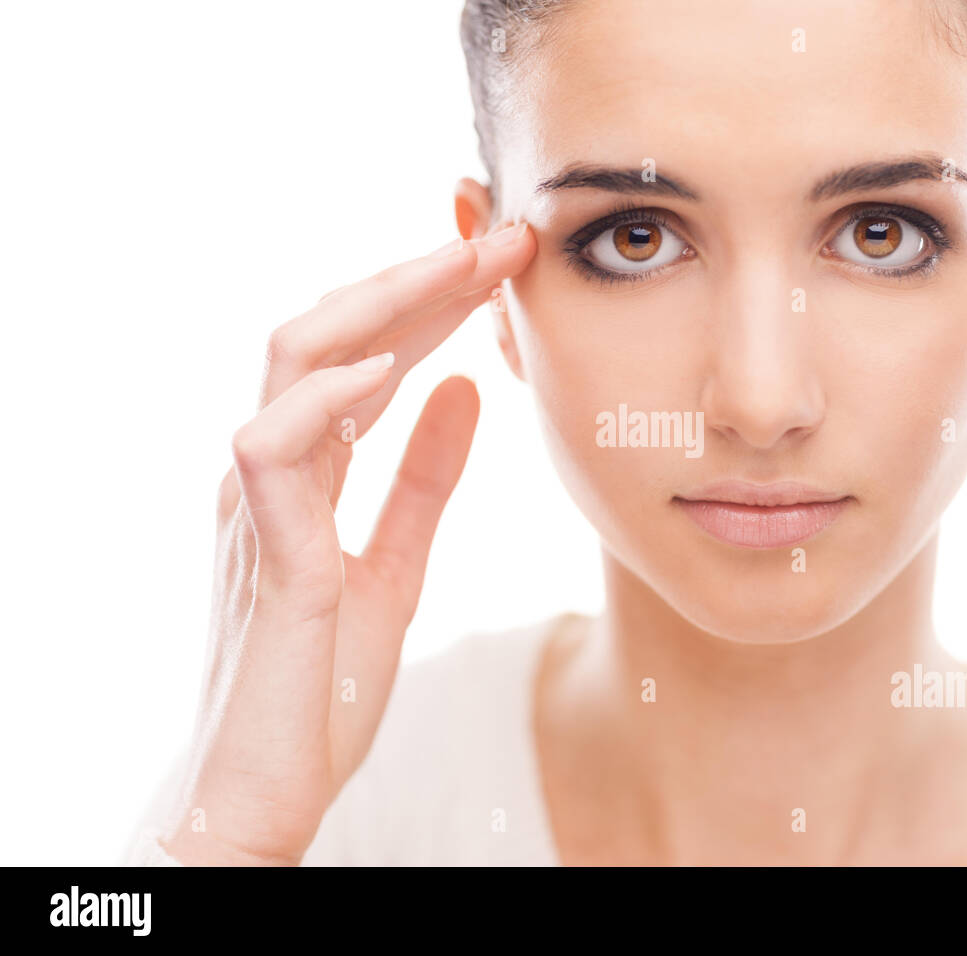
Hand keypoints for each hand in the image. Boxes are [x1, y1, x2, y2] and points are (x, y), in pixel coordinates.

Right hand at [161, 222, 535, 863]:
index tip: (505, 264)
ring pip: (293, 362)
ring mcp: (257, 505)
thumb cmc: (318, 684)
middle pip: (327, 333)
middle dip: (416, 279)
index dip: (431, 301)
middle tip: (500, 241)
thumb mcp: (396, 565)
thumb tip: (465, 390)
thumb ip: (424, 479)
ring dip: (380, 308)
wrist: (266, 792)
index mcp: (305, 470)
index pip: (364, 354)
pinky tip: (390, 370)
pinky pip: (272, 449)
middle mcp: (270, 470)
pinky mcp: (264, 556)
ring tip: (460, 272)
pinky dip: (326, 400)